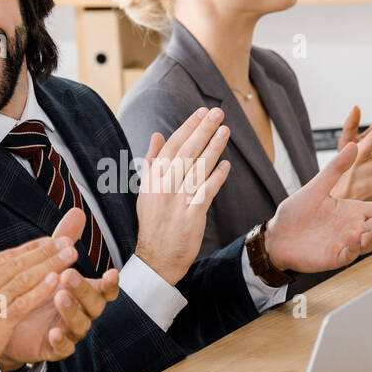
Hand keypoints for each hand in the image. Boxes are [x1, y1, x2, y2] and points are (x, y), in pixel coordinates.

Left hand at [0, 209, 120, 371]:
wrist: (7, 323)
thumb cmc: (35, 289)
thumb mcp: (47, 263)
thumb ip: (63, 241)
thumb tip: (76, 211)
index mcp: (83, 291)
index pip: (105, 289)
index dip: (111, 283)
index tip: (112, 272)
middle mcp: (80, 311)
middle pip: (95, 304)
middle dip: (84, 289)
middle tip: (69, 275)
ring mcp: (68, 331)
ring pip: (81, 325)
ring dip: (73, 311)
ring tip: (59, 297)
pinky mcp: (52, 348)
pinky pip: (63, 349)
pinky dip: (61, 342)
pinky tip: (53, 332)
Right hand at [0, 236, 78, 371]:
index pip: (2, 259)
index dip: (27, 249)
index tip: (48, 240)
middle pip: (16, 265)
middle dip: (44, 251)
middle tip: (66, 242)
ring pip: (22, 280)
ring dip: (48, 265)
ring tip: (69, 255)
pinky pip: (22, 304)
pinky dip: (40, 291)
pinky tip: (56, 280)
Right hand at [133, 107, 232, 285]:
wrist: (156, 258)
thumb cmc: (154, 223)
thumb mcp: (146, 191)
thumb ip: (152, 162)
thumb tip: (157, 135)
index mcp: (152, 180)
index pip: (170, 147)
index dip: (187, 128)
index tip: (201, 113)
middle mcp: (163, 188)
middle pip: (185, 153)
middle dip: (202, 131)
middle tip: (217, 113)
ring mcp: (177, 202)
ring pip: (197, 170)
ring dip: (212, 148)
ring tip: (225, 131)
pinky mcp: (191, 217)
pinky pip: (205, 193)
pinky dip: (216, 178)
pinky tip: (226, 164)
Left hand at [265, 144, 371, 273]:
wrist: (276, 236)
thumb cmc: (295, 213)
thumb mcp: (317, 188)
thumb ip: (336, 169)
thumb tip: (352, 145)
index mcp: (352, 210)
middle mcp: (353, 227)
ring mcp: (346, 244)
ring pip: (369, 241)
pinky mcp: (335, 257)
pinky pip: (349, 253)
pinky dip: (353, 247)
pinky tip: (354, 238)